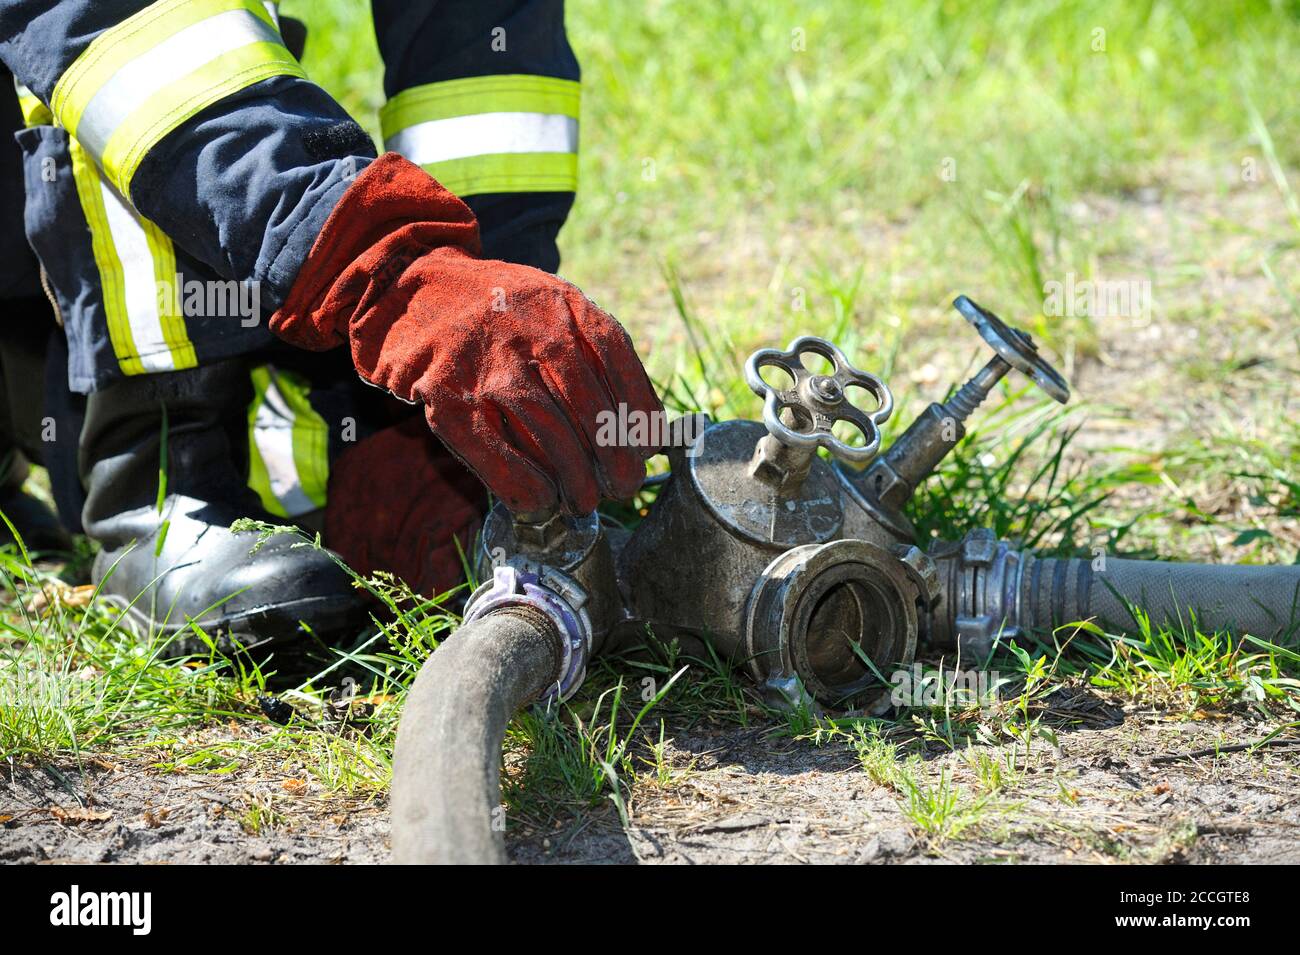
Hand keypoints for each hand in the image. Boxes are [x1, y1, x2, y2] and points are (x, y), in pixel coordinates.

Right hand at [272, 154, 661, 513]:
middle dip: (615, 461)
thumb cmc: (492, 311)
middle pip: (592, 409)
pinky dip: (523, 485)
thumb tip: (641, 426)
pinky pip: (495, 451)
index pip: (622, 366)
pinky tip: (539, 502)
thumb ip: (591, 350)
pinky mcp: (447, 395)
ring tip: (582, 500)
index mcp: (566, 306)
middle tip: (620, 488)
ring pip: (550, 434)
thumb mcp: (549, 306)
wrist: (406, 284)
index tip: (647, 449)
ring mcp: (488, 363)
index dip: (641, 417)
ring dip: (574, 480)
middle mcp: (532, 331)